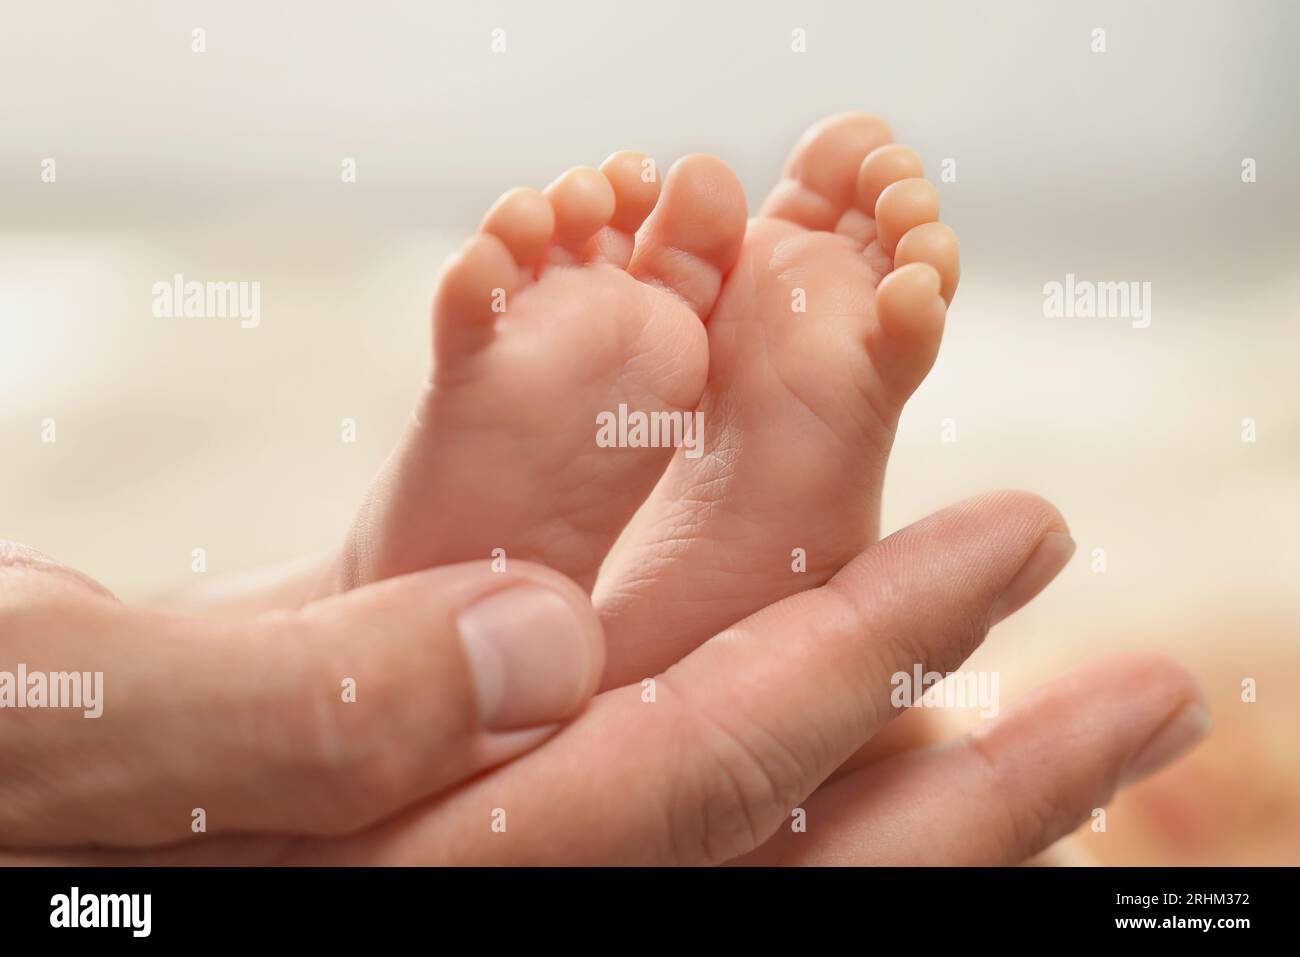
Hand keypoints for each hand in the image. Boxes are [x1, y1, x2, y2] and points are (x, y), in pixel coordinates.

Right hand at [0, 492, 1206, 863]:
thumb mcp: (65, 716)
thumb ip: (290, 695)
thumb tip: (531, 644)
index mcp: (378, 869)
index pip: (674, 771)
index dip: (859, 659)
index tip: (1022, 547)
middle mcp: (449, 885)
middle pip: (766, 854)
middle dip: (978, 783)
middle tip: (1148, 685)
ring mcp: (456, 862)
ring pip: (734, 844)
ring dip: (921, 794)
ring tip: (1083, 724)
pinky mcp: (433, 820)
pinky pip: (644, 806)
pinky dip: (785, 773)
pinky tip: (893, 738)